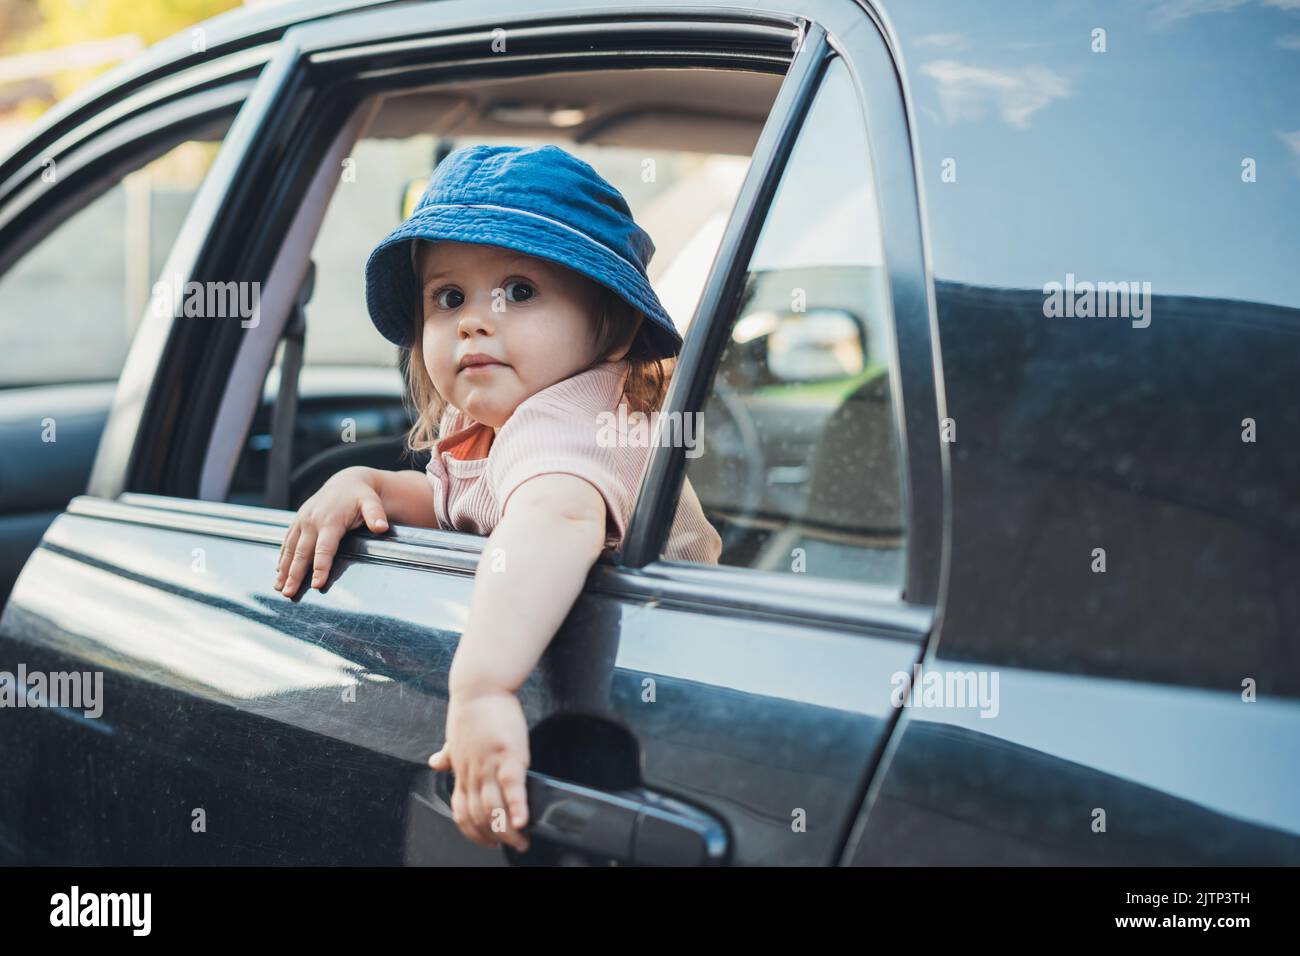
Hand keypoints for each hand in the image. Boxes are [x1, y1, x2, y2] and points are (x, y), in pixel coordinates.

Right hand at [275, 467, 389, 596]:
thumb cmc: (360, 496)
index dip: (320, 567)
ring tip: (279, 589)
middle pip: (302, 553)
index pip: (324, 549)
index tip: (316, 584)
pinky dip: (281, 558)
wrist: (345, 481)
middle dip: (295, 574)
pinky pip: (286, 542)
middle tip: (288, 593)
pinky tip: (278, 574)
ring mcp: (302, 522)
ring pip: (290, 549)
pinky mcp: (297, 522)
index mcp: (330, 520)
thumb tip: (382, 528)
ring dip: (284, 570)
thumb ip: (376, 515)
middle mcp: (312, 522)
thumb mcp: (371, 502)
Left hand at [428, 688, 530, 851]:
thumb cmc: (472, 709)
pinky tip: (524, 821)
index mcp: (462, 771)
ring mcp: (489, 765)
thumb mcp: (454, 736)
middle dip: (495, 837)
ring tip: (521, 840)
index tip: (488, 841)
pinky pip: (511, 786)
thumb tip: (435, 762)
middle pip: (479, 816)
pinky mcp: (508, 754)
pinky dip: (517, 807)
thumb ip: (448, 754)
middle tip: (513, 846)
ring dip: (507, 830)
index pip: (462, 811)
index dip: (473, 831)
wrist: (480, 685)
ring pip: (494, 808)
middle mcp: (473, 773)